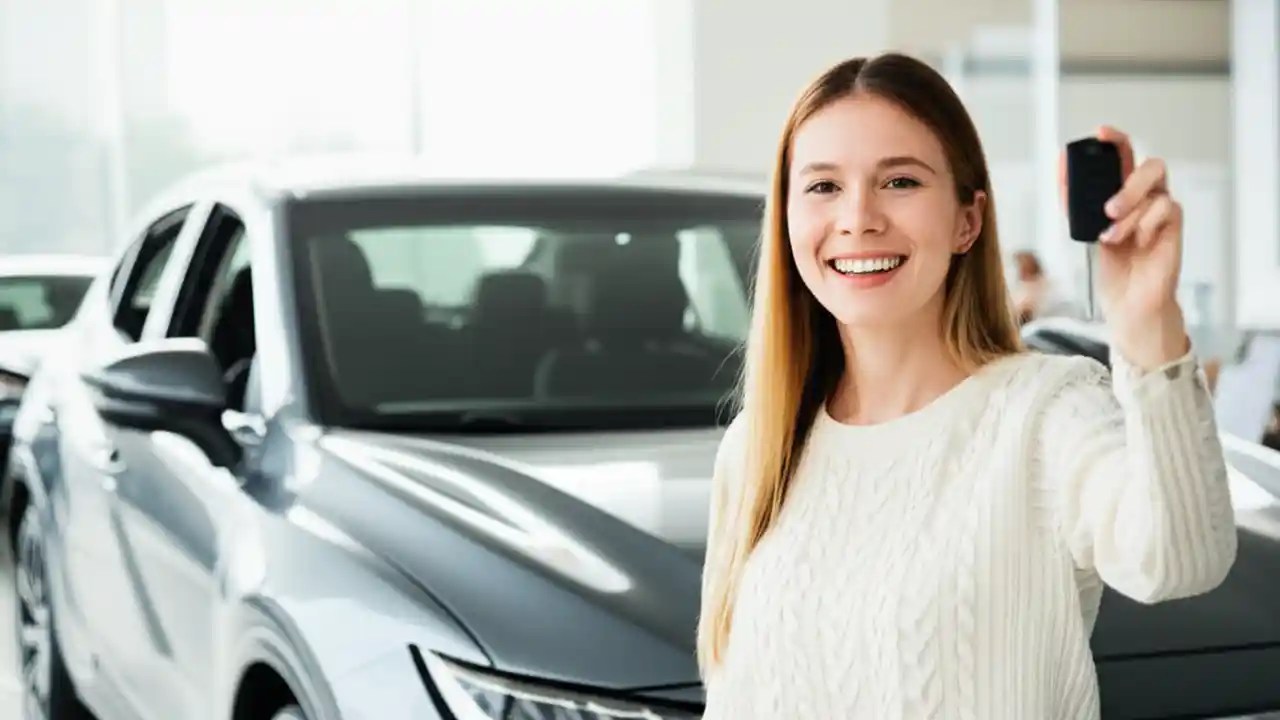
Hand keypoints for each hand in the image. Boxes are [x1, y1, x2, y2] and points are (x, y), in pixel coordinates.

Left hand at [1058, 126, 1189, 367]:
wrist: (1125, 300)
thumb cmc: (1107, 265)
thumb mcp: (1080, 228)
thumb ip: (1073, 198)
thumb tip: (1060, 164)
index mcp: (1121, 192)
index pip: (1123, 156)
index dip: (1114, 139)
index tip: (1099, 132)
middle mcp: (1145, 197)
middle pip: (1149, 165)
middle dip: (1128, 182)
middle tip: (1108, 208)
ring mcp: (1161, 210)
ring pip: (1157, 188)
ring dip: (1130, 209)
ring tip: (1111, 234)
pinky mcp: (1174, 226)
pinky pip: (1166, 208)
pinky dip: (1144, 224)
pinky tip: (1134, 243)